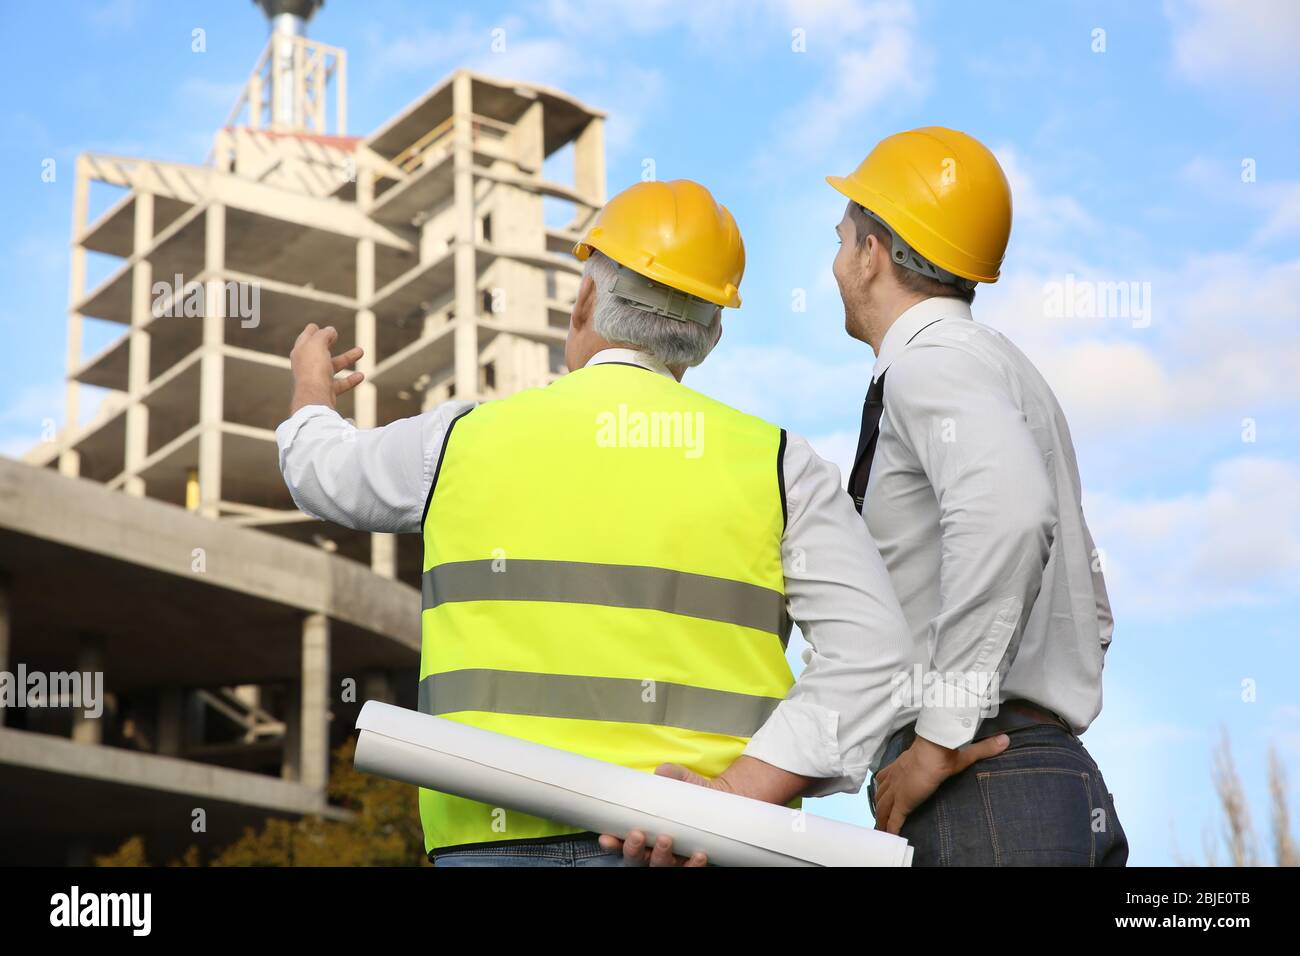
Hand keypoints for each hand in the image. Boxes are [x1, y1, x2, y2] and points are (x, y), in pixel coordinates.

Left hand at [289, 323, 363, 413]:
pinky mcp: (325, 391)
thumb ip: (324, 333)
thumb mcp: (318, 342)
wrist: (314, 396)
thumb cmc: (313, 367)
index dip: (314, 330)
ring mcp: (315, 378)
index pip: (306, 336)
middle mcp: (306, 364)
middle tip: (335, 336)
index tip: (324, 328)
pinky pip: (340, 384)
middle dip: (329, 341)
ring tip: (361, 351)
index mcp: (300, 351)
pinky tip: (361, 376)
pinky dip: (351, 379)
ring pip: (333, 366)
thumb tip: (331, 330)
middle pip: (319, 350)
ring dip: (347, 358)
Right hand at [596, 764, 715, 866]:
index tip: (606, 838)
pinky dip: (693, 866)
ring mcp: (675, 860)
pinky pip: (691, 871)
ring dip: (660, 858)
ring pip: (661, 867)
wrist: (725, 803)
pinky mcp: (694, 864)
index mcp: (646, 834)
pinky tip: (698, 855)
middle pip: (637, 860)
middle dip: (633, 851)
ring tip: (666, 840)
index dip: (612, 844)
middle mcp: (656, 851)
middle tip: (637, 835)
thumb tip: (661, 772)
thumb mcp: (683, 782)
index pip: (622, 844)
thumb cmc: (695, 796)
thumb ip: (672, 774)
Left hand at [872, 733, 1009, 834]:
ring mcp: (898, 789)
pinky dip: (890, 828)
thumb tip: (1003, 740)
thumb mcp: (962, 752)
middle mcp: (897, 777)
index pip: (889, 774)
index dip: (885, 783)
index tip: (882, 788)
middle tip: (878, 813)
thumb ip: (982, 748)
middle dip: (879, 804)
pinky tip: (888, 835)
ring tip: (879, 826)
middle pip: (882, 793)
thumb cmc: (944, 750)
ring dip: (881, 816)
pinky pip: (894, 819)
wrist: (936, 750)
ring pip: (883, 806)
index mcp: (905, 765)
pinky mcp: (903, 801)